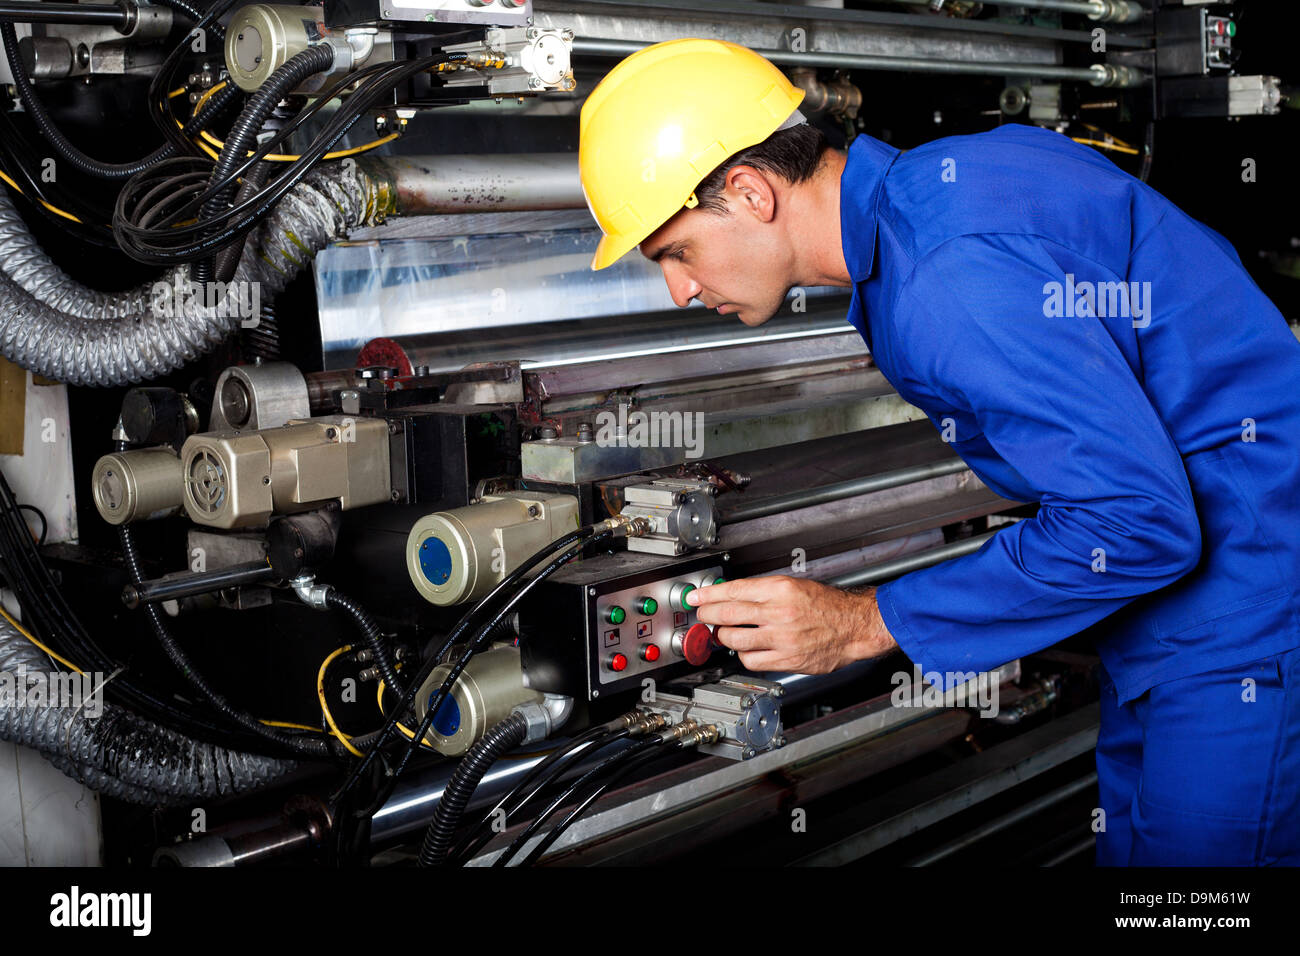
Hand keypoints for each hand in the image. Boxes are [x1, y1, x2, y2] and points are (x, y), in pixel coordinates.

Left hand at [685, 575, 896, 673]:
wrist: (854, 627)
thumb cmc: (827, 606)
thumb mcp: (795, 585)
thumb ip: (763, 590)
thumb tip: (731, 595)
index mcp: (781, 590)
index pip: (734, 590)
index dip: (709, 594)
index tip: (696, 597)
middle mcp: (780, 613)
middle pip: (728, 614)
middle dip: (708, 614)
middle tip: (703, 614)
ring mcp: (782, 639)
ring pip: (735, 639)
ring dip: (724, 636)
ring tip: (725, 632)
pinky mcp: (787, 660)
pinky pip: (751, 660)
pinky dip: (744, 654)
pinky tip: (747, 648)